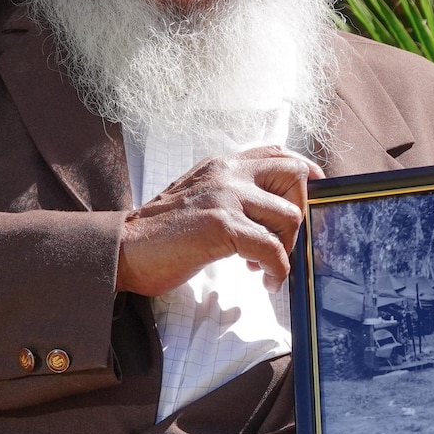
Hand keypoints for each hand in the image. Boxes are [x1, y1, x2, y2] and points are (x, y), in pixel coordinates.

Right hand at [116, 147, 312, 295]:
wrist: (121, 251)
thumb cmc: (159, 234)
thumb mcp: (198, 199)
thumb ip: (231, 195)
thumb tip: (270, 211)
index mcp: (221, 165)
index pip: (279, 152)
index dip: (305, 173)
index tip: (312, 198)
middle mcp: (226, 173)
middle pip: (295, 175)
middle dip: (302, 211)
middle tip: (285, 240)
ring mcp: (225, 197)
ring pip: (289, 215)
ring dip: (287, 247)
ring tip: (264, 266)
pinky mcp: (222, 226)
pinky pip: (272, 248)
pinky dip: (277, 269)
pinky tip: (266, 280)